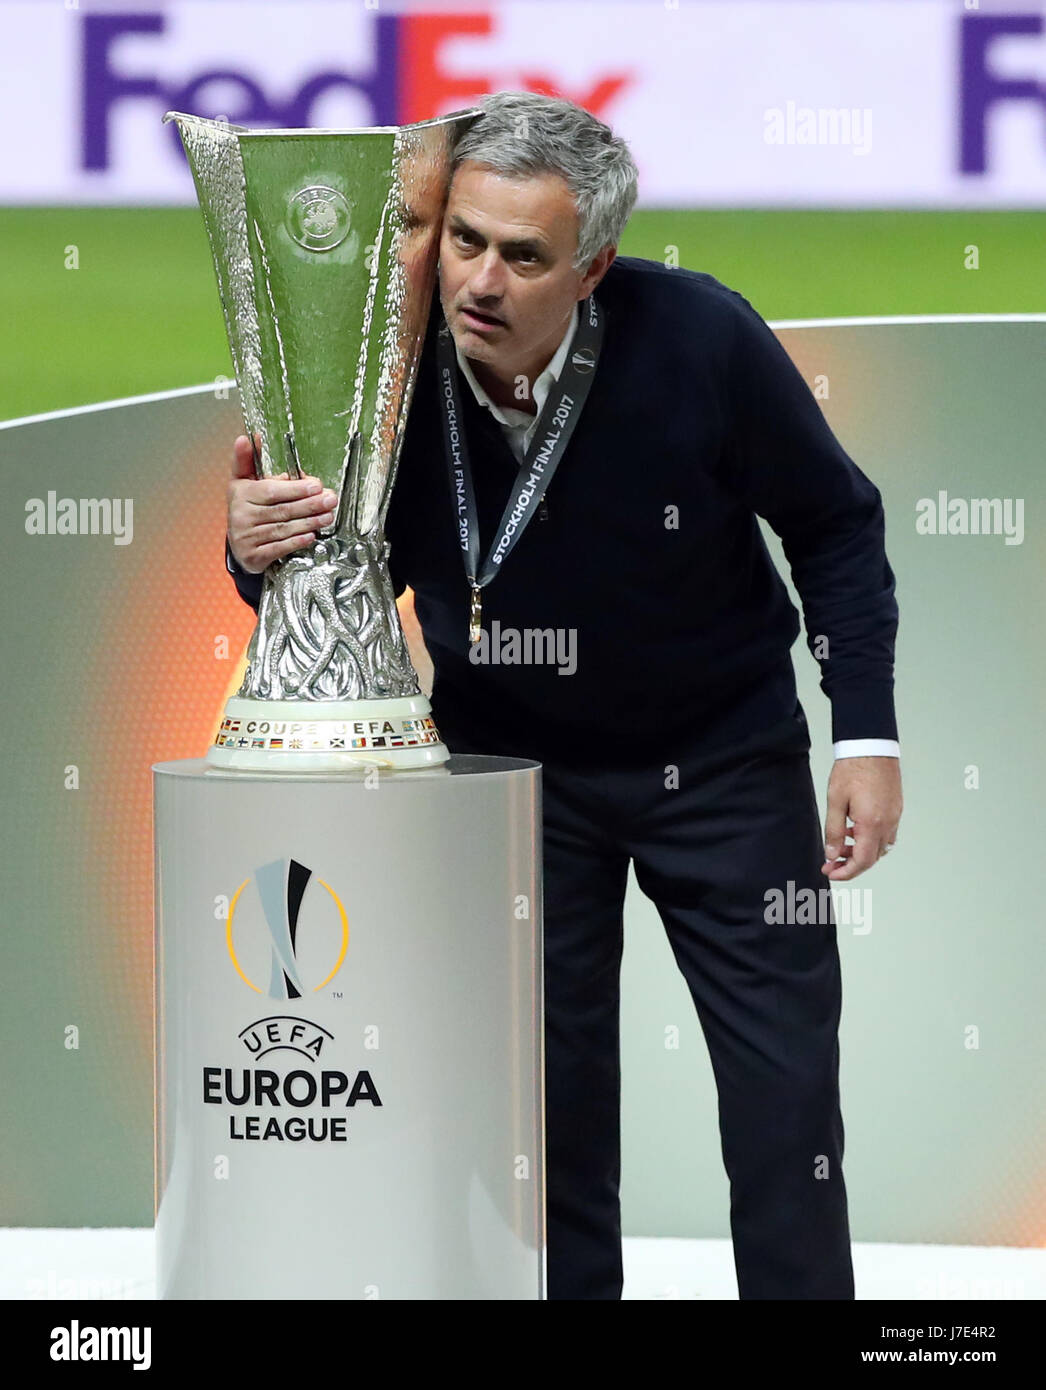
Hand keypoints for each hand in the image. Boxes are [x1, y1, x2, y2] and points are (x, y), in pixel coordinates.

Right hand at [226, 433, 339, 573]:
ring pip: (283, 528)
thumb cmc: (246, 508)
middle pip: (282, 509)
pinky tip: (311, 535)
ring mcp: (246, 537)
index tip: (316, 485)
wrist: (238, 545)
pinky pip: (279, 547)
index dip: (295, 488)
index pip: (271, 491)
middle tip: (330, 500)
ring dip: (309, 522)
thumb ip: (249, 460)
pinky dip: (297, 541)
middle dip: (310, 504)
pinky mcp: (253, 555)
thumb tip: (251, 438)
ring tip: (327, 516)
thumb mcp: (243, 481)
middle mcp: (241, 515)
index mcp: (241, 493)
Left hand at [821, 755, 902, 880]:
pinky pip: (886, 834)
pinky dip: (870, 839)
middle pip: (873, 857)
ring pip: (881, 847)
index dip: (846, 872)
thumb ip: (833, 831)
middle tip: (830, 862)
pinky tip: (854, 830)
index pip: (862, 861)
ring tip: (840, 844)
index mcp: (872, 824)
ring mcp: (895, 816)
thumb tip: (831, 854)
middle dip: (851, 864)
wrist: (871, 746)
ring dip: (861, 852)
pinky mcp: (896, 808)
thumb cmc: (852, 769)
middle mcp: (888, 823)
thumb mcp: (835, 801)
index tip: (831, 873)